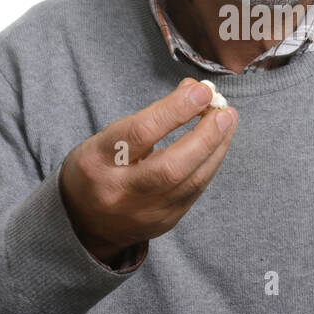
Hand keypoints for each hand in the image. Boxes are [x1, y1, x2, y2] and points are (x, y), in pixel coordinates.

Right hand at [58, 78, 237, 264]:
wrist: (85, 222)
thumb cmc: (99, 168)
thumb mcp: (106, 137)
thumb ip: (150, 116)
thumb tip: (194, 90)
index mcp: (97, 162)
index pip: (140, 133)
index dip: (175, 110)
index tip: (201, 91)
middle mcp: (119, 192)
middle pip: (171, 166)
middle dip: (204, 135)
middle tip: (224, 111)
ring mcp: (144, 212)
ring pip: (190, 182)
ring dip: (215, 148)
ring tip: (228, 121)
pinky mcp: (164, 222)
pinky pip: (195, 192)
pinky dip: (210, 164)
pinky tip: (219, 144)